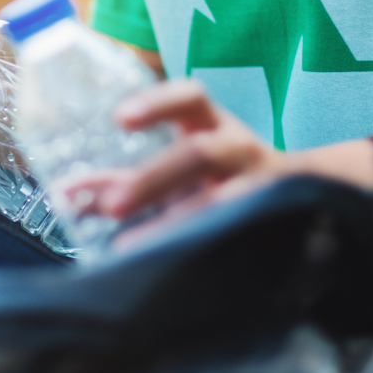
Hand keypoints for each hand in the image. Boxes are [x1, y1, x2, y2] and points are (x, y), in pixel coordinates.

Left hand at [68, 78, 372, 249]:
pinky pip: (243, 237)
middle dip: (154, 178)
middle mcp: (241, 150)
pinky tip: (177, 274)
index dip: (157, 104)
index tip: (120, 119)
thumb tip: (64, 194)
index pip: (190, 98)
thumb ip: (121, 179)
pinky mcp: (275, 224)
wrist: (308, 195)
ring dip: (179, 222)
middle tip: (111, 205)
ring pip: (227, 199)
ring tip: (133, 249)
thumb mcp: (177, 166)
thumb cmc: (221, 176)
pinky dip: (209, 252)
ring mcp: (263, 187)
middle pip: (200, 154)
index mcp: (213, 125)